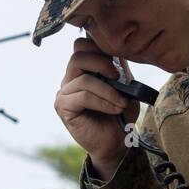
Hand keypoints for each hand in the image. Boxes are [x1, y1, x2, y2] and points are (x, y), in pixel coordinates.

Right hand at [55, 37, 142, 175]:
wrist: (116, 143)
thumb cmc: (120, 115)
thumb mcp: (125, 86)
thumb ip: (119, 67)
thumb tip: (118, 49)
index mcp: (82, 70)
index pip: (81, 45)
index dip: (99, 48)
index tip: (118, 63)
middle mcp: (69, 79)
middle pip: (78, 55)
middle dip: (102, 63)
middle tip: (118, 77)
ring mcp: (64, 93)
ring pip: (83, 79)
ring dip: (108, 90)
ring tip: (121, 102)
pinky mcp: (63, 107)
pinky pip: (83, 96)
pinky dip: (102, 101)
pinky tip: (114, 108)